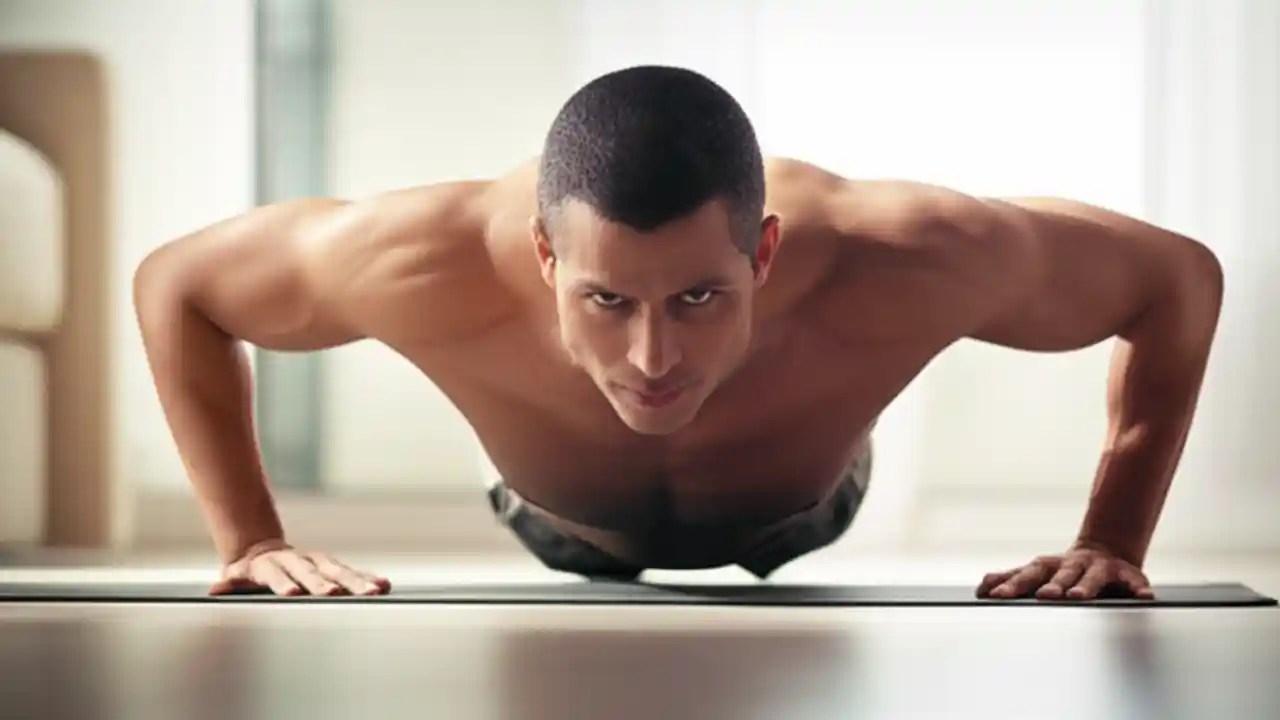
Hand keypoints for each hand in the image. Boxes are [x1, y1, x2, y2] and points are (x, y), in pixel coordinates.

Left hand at [209, 539, 391, 596]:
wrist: (265, 549)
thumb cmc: (250, 571)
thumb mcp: (236, 574)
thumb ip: (230, 582)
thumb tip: (216, 589)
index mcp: (273, 564)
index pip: (278, 574)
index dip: (285, 583)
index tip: (293, 593)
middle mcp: (299, 560)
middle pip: (312, 572)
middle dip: (324, 583)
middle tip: (335, 593)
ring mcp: (318, 561)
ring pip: (338, 571)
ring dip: (356, 582)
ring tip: (373, 592)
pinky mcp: (333, 566)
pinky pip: (352, 572)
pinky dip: (368, 578)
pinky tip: (384, 585)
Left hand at [975, 542, 1154, 600]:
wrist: (1104, 550)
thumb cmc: (1063, 570)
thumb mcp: (1037, 573)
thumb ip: (1011, 579)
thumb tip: (980, 588)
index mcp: (1049, 567)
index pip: (1026, 575)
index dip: (1011, 585)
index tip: (995, 597)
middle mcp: (1073, 565)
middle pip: (1061, 575)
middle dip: (1053, 585)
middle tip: (1044, 596)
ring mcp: (1101, 568)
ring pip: (1093, 576)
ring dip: (1087, 586)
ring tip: (1080, 596)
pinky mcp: (1128, 575)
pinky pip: (1135, 582)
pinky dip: (1139, 589)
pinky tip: (1143, 597)